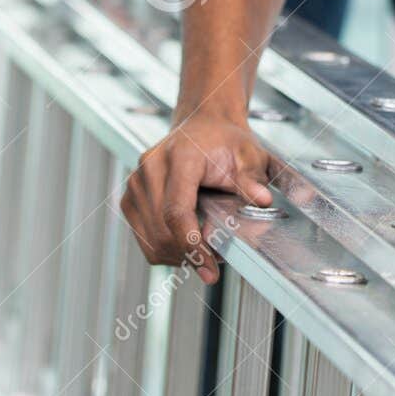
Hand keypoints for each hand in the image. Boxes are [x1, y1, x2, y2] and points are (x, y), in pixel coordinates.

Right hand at [120, 112, 274, 282]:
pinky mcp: (131, 196)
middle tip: (217, 261)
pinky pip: (143, 238)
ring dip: (177, 255)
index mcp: (179, 156)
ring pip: (151, 240)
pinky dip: (164, 248)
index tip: (210, 269)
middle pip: (162, 231)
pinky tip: (185, 241)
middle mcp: (151, 167)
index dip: (192, 246)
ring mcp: (136, 182)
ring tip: (203, 248)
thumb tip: (263, 200)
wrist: (204, 126)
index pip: (177, 211)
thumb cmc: (225, 142)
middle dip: (190, 255)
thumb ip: (252, 181)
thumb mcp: (248, 157)